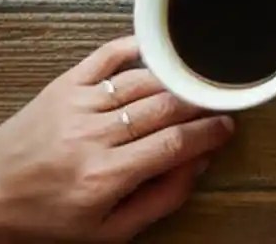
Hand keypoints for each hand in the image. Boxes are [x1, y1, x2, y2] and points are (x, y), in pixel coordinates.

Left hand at [0, 37, 233, 242]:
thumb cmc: (48, 218)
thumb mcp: (109, 231)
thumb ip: (162, 200)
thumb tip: (198, 164)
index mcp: (104, 177)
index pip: (174, 144)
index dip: (209, 133)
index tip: (227, 126)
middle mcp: (91, 137)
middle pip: (164, 108)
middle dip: (200, 104)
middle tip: (219, 103)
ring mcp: (76, 107)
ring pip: (143, 83)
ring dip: (176, 82)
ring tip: (194, 86)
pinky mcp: (62, 87)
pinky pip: (105, 57)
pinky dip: (135, 49)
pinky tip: (157, 52)